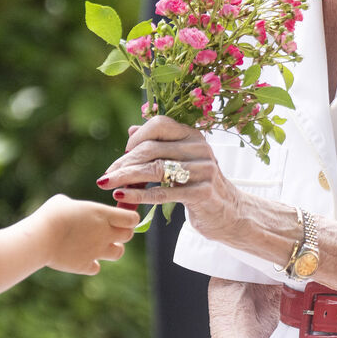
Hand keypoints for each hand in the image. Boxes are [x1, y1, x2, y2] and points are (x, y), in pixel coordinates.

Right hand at [30, 193, 138, 274]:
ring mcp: (97, 251)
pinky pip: (96, 267)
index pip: (132, 219)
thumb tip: (74, 209)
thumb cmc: (50, 215)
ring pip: (118, 253)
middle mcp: (104, 233)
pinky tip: (81, 256)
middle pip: (128, 235)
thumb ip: (77, 207)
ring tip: (98, 244)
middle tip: (109, 229)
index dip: (128, 218)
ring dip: (111, 248)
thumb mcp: (64, 201)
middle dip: (122, 232)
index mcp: (102, 214)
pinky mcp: (85, 265)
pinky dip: (91, 264)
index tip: (119, 216)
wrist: (40, 238)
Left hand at [99, 117, 244, 239]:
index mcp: (194, 135)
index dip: (137, 137)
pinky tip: (122, 197)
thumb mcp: (182, 161)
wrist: (229, 213)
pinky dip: (139, 195)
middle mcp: (200, 149)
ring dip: (126, 178)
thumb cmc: (200, 186)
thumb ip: (159, 145)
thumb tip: (131, 130)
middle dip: (125, 163)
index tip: (123, 153)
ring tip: (107, 184)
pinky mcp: (202, 193)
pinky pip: (163, 193)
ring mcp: (203, 170)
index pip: (160, 125)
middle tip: (107, 176)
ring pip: (155, 170)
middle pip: (152, 149)